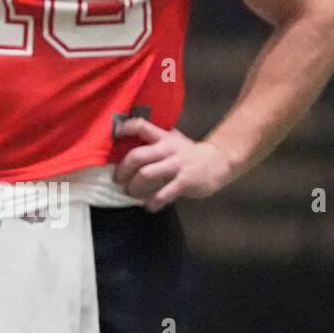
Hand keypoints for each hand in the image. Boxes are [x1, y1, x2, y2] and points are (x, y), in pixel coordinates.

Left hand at [112, 117, 232, 211]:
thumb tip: (125, 150)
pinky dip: (154, 201)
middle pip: (137, 156)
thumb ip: (153, 143)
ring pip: (146, 174)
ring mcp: (177, 165)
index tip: (113, 136)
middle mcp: (168, 148)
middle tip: (117, 179)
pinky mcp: (185, 181)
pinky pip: (165, 193)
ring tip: (130, 193)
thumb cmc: (188, 153)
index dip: (125, 129)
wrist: (220, 161)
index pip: (141, 126)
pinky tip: (149, 206)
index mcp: (163, 137)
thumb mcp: (172, 141)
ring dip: (134, 186)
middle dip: (123, 169)